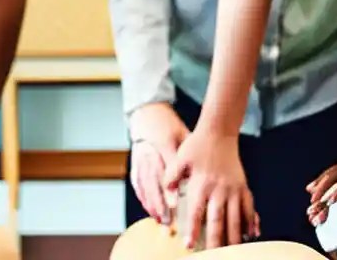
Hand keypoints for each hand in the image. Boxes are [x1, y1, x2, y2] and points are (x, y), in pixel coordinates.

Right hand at [128, 103, 190, 224]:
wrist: (147, 116)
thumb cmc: (169, 126)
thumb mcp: (183, 135)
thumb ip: (189, 156)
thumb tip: (201, 174)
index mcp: (164, 144)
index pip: (168, 170)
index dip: (171, 188)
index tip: (175, 204)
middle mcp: (150, 153)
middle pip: (154, 182)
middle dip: (160, 202)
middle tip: (168, 220)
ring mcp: (140, 159)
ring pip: (145, 185)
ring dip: (152, 204)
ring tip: (160, 220)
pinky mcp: (135, 164)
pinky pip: (138, 184)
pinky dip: (144, 198)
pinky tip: (150, 210)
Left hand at [164, 127, 256, 249]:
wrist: (219, 132)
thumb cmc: (197, 146)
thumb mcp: (179, 159)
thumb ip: (171, 177)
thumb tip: (165, 193)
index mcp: (201, 184)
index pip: (196, 213)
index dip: (192, 230)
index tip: (189, 245)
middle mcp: (219, 189)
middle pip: (218, 221)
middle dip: (215, 241)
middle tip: (213, 256)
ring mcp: (234, 189)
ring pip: (236, 219)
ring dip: (234, 237)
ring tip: (233, 252)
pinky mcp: (243, 187)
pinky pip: (250, 208)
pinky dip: (251, 222)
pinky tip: (252, 234)